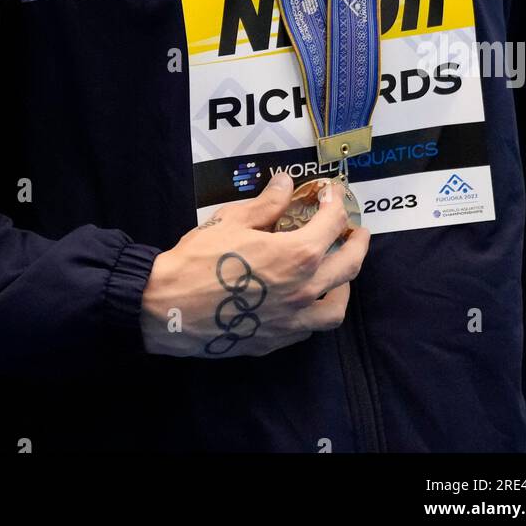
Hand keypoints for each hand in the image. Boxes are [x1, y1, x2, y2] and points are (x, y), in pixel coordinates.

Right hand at [139, 171, 369, 357]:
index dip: (334, 202)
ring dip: (343, 286)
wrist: (168, 308)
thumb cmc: (199, 259)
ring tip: (336, 271)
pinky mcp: (275, 341)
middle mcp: (304, 290)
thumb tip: (286, 183)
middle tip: (356, 231)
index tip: (330, 193)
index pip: (332, 223)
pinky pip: (308, 328)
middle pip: (348, 266)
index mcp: (298, 255)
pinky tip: (303, 299)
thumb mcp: (232, 221)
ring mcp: (292, 321)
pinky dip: (314, 310)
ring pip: (336, 308)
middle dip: (357, 243)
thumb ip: (266, 204)